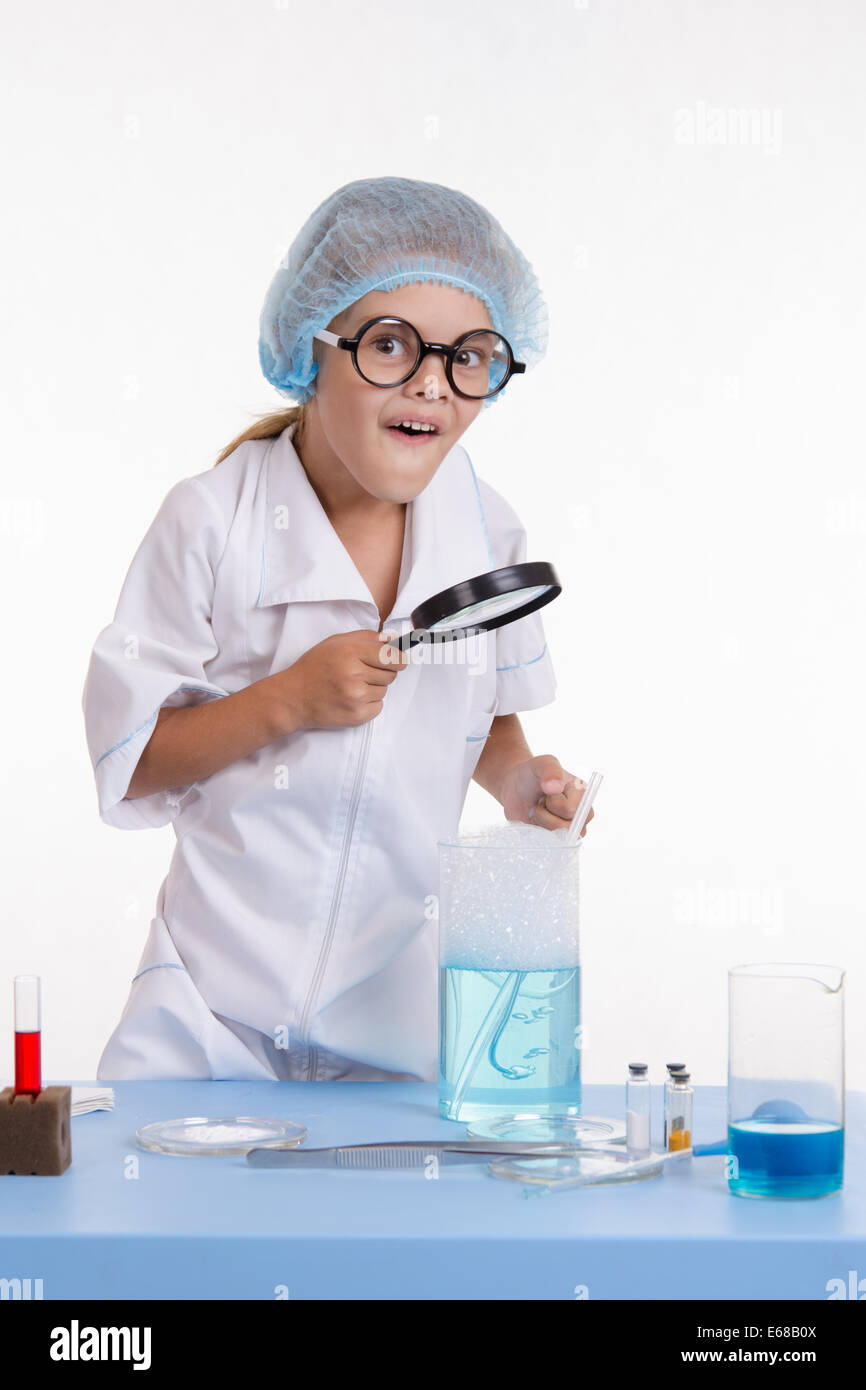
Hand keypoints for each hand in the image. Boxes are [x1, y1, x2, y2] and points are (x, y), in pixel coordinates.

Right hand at [270, 629, 408, 732]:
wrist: (293, 698)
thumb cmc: (314, 668)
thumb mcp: (335, 643)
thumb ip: (365, 638)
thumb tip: (391, 640)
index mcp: (350, 653)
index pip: (392, 655)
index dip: (398, 657)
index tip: (397, 659)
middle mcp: (354, 675)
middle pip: (391, 674)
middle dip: (382, 672)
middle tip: (363, 672)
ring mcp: (356, 697)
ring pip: (384, 691)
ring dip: (373, 688)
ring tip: (352, 686)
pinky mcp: (357, 715)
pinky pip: (378, 707)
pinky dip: (369, 703)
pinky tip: (351, 699)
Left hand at [500, 755, 594, 834]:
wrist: (514, 788)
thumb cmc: (532, 774)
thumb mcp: (541, 764)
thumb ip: (549, 770)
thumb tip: (555, 787)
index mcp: (582, 795)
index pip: (574, 811)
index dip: (557, 805)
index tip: (549, 794)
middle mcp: (580, 815)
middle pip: (568, 829)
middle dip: (546, 816)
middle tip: (541, 804)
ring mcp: (568, 830)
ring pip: (556, 839)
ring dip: (540, 824)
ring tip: (537, 811)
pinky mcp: (556, 840)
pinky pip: (548, 846)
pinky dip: (536, 836)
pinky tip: (533, 823)